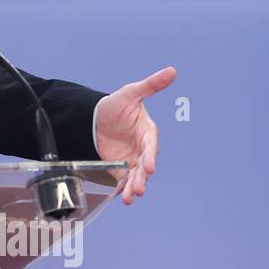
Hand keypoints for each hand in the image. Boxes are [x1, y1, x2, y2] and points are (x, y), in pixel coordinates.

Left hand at [95, 66, 176, 205]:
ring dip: (134, 186)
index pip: (150, 144)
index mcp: (147, 131)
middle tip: (139, 189)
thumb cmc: (116, 105)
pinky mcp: (120, 167)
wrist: (96, 117)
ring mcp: (132, 159)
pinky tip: (121, 197)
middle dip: (142, 178)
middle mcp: (142, 148)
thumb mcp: (131, 93)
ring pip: (136, 176)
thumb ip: (151, 85)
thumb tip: (172, 71)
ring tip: (130, 197)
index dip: (150, 155)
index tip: (149, 166)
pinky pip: (124, 180)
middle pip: (144, 165)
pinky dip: (123, 188)